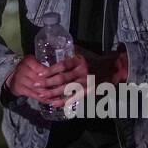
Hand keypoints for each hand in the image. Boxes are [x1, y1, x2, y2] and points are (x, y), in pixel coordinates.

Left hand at [5, 45, 127, 105]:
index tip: (39, 73)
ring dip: (53, 93)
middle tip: (36, 84)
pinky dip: (63, 101)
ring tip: (41, 94)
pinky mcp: (88, 92)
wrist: (112, 69)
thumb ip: (70, 51)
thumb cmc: (93, 60)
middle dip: (47, 82)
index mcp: (79, 60)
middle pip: (63, 78)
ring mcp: (86, 83)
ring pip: (67, 89)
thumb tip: (54, 45)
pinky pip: (74, 98)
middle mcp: (83, 71)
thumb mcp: (82, 53)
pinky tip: (53, 103)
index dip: (50, 70)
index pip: (63, 65)